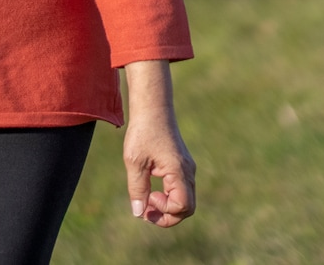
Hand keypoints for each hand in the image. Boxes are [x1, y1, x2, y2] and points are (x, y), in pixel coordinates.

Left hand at [120, 60, 194, 226]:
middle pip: (187, 208)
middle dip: (167, 215)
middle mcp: (188, 173)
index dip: (165, 210)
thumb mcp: (135, 161)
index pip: (182, 206)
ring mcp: (188, 169)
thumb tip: (139, 213)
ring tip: (147, 199)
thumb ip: (138, 189)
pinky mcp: (182, 166)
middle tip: (146, 210)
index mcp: (179, 171)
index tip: (148, 196)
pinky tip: (151, 190)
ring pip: (185, 200)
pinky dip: (169, 196)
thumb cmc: (143, 132)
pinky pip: (181, 189)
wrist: (153, 109)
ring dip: (168, 206)